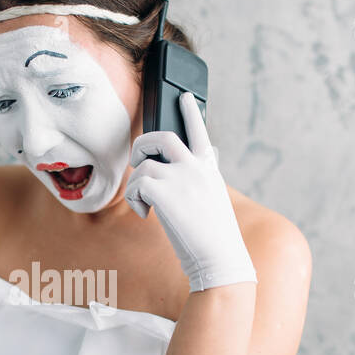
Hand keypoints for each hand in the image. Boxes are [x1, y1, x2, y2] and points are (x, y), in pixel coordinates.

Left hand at [124, 90, 255, 291]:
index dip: (191, 112)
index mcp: (209, 170)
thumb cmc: (214, 239)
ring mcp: (180, 177)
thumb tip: (173, 181)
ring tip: (145, 206)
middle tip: (138, 162)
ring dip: (136, 185)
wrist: (220, 258)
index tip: (184, 96)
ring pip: (143, 166)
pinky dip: (134, 200)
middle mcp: (195, 168)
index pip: (200, 133)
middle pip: (162, 138)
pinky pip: (136, 185)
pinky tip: (145, 214)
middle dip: (143, 145)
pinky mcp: (163, 191)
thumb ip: (196, 185)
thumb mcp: (211, 203)